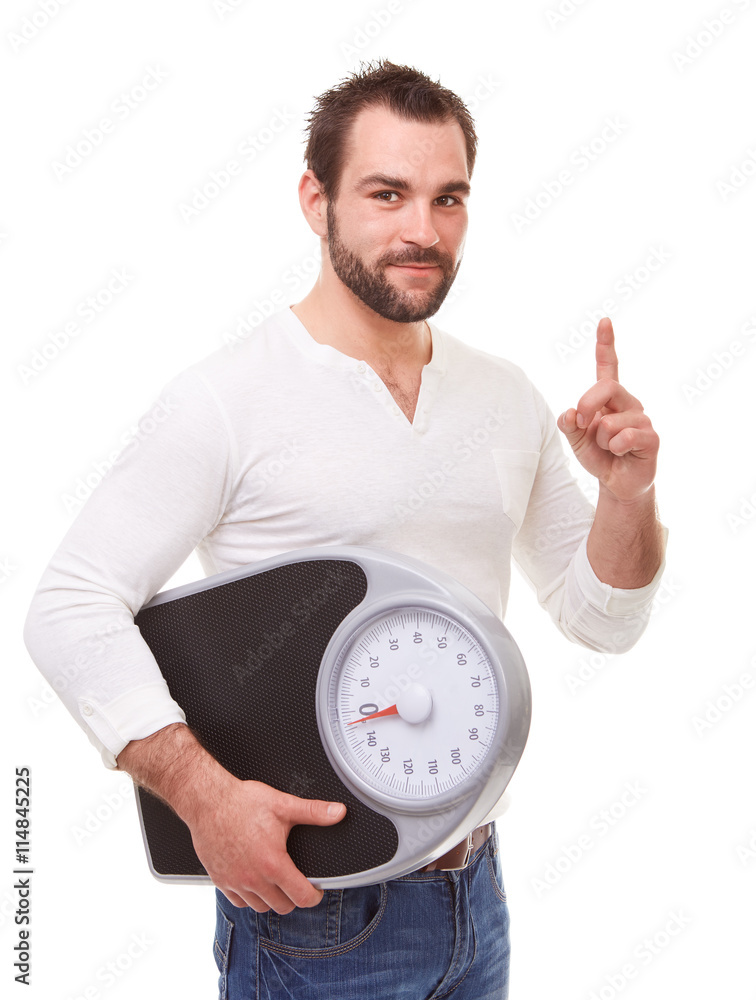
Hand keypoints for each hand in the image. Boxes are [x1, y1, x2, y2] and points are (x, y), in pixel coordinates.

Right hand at [116, 725, 345, 915]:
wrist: (207, 801)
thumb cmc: (241, 802)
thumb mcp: (283, 805)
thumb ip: (313, 812)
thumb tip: (338, 812)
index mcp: (272, 864)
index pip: (301, 897)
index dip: (314, 896)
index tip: (316, 890)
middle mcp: (253, 879)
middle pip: (282, 907)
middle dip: (293, 897)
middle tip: (297, 882)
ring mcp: (234, 882)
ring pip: (260, 907)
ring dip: (271, 899)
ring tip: (276, 882)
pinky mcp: (220, 880)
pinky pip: (239, 901)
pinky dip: (249, 897)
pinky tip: (254, 881)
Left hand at [557, 317, 658, 503]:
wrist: (617, 483)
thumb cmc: (599, 457)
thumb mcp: (576, 441)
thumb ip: (569, 425)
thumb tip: (569, 413)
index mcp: (609, 399)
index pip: (608, 366)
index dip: (606, 344)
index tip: (604, 321)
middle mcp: (628, 403)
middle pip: (606, 387)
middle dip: (588, 406)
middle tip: (584, 425)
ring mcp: (641, 418)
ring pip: (610, 421)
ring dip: (601, 440)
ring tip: (610, 448)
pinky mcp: (651, 437)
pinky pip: (625, 437)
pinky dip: (615, 448)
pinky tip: (622, 453)